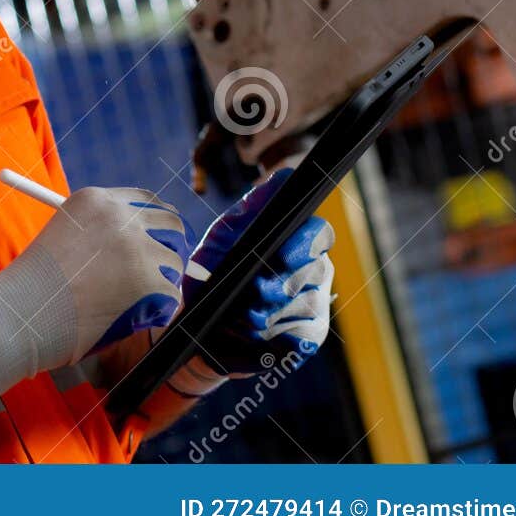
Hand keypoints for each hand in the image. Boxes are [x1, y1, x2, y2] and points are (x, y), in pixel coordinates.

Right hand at [0, 186, 188, 404]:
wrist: (22, 312)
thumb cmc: (35, 286)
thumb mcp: (65, 237)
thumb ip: (101, 234)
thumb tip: (143, 246)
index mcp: (96, 200)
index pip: (146, 200)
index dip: (157, 222)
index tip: (160, 239)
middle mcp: (120, 216)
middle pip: (171, 224)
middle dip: (172, 247)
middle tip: (165, 271)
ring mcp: (137, 247)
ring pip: (175, 263)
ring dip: (162, 284)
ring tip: (131, 302)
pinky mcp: (149, 280)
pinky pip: (172, 297)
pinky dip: (158, 312)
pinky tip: (129, 318)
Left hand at [180, 169, 335, 384]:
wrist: (197, 323)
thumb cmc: (213, 271)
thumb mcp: (223, 235)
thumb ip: (252, 207)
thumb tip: (282, 176)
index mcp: (296, 242)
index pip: (319, 233)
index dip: (305, 242)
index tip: (281, 250)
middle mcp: (313, 271)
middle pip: (317, 270)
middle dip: (282, 281)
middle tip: (254, 289)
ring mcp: (314, 305)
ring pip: (308, 305)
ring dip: (272, 311)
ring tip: (243, 315)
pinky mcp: (307, 338)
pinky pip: (304, 337)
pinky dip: (277, 336)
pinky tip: (255, 334)